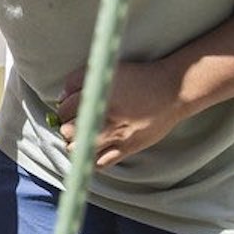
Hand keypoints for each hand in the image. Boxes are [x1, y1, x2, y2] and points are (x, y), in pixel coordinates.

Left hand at [56, 59, 183, 167]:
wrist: (172, 91)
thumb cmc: (138, 78)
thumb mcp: (105, 71)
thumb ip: (78, 81)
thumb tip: (61, 98)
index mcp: (97, 96)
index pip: (64, 110)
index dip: (64, 109)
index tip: (69, 109)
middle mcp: (104, 117)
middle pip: (67, 131)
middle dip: (67, 127)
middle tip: (72, 123)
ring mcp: (116, 136)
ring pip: (79, 149)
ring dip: (75, 143)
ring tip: (81, 137)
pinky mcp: (128, 148)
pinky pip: (100, 163)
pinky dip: (90, 158)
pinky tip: (92, 150)